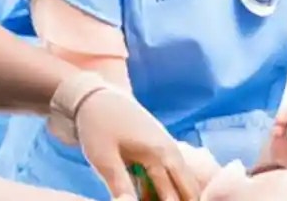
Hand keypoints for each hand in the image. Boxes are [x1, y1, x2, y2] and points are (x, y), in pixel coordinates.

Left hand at [74, 89, 200, 200]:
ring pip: (183, 182)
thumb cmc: (98, 125)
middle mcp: (171, 152)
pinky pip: (172, 175)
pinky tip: (153, 198)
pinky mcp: (161, 149)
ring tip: (161, 199)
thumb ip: (120, 186)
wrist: (98, 96)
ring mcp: (168, 149)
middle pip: (188, 189)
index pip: (174, 197)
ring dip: (178, 197)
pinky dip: (168, 190)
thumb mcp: (104, 159)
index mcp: (160, 154)